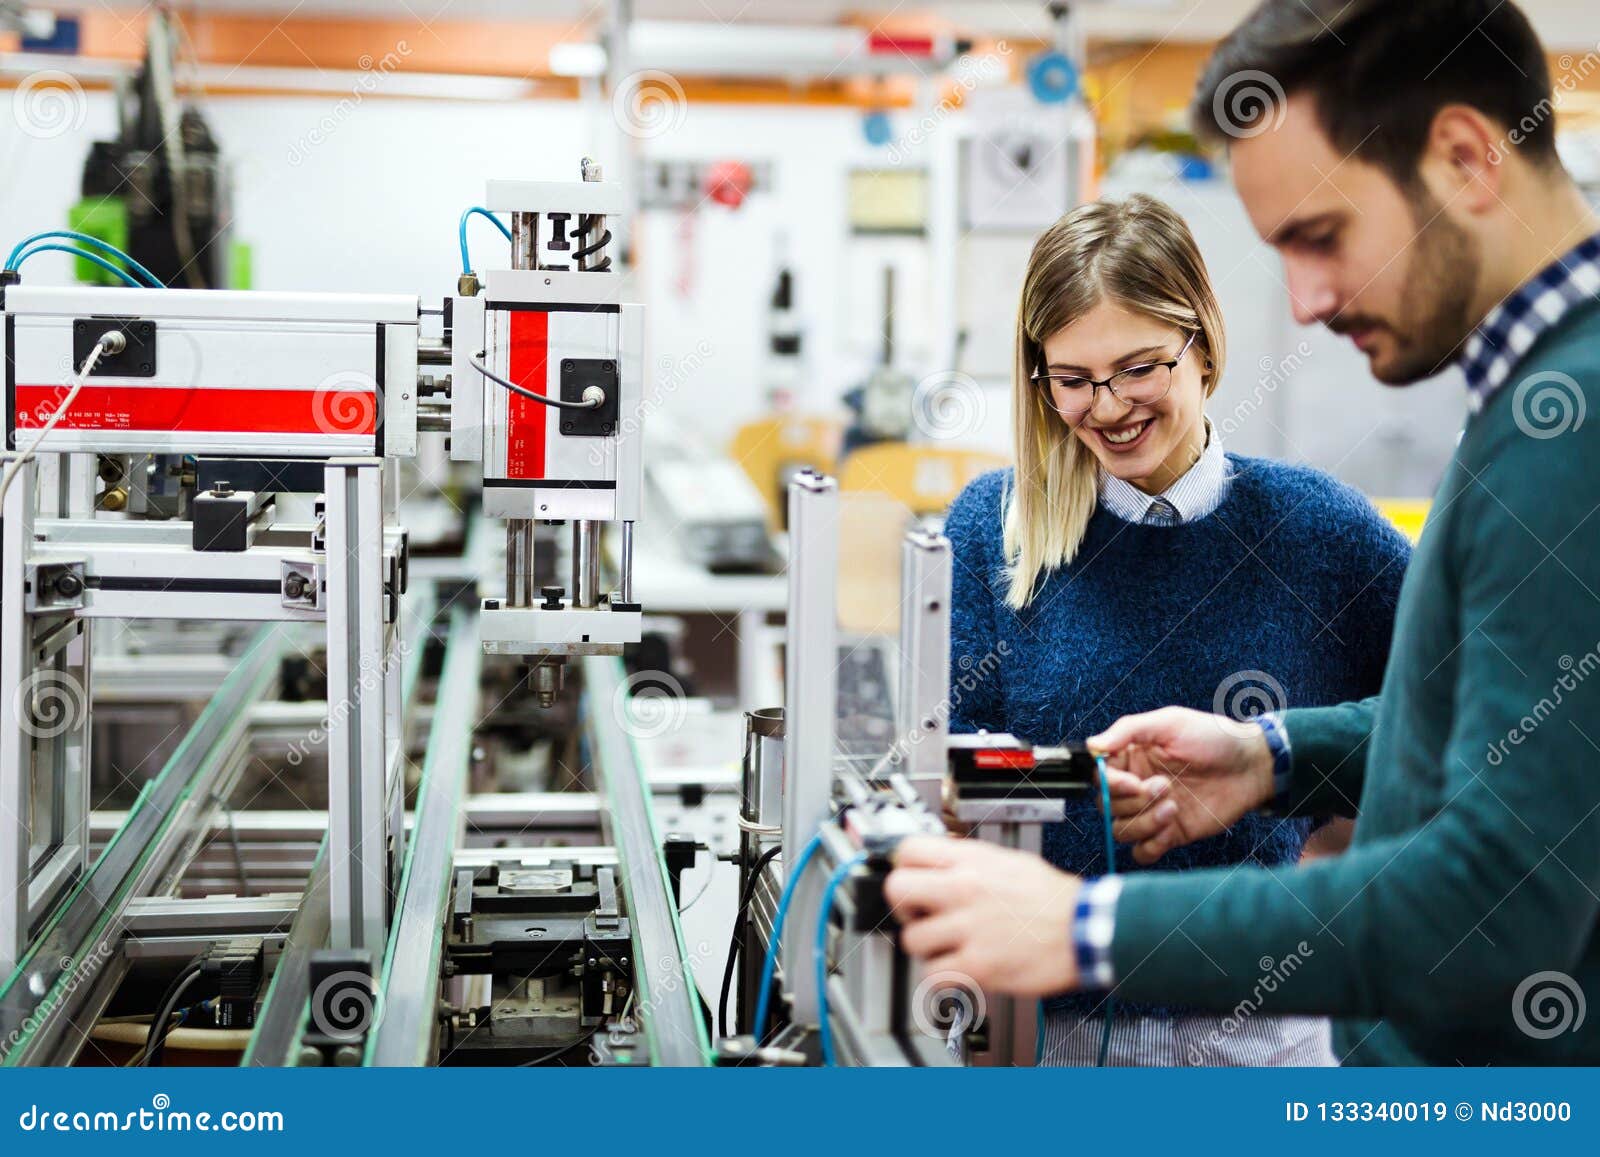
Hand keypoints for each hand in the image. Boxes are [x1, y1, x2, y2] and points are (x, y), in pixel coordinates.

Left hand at [884, 836, 1081, 996]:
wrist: (1086, 929)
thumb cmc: (1054, 899)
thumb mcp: (1009, 861)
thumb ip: (969, 861)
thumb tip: (940, 864)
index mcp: (972, 861)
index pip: (907, 849)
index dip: (902, 866)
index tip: (909, 880)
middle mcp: (964, 890)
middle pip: (896, 889)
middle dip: (903, 907)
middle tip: (920, 915)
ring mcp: (969, 928)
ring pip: (911, 939)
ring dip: (926, 948)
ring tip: (948, 947)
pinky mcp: (978, 965)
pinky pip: (933, 976)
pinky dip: (941, 979)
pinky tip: (957, 970)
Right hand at [1089, 706, 1276, 864]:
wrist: (1251, 765)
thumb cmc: (1213, 737)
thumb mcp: (1169, 722)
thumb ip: (1128, 730)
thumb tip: (1093, 744)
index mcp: (1132, 758)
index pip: (1100, 778)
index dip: (1111, 783)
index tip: (1131, 781)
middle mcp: (1137, 786)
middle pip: (1108, 807)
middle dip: (1133, 801)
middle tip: (1164, 786)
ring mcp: (1153, 812)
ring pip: (1122, 831)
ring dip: (1144, 822)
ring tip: (1174, 806)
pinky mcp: (1170, 834)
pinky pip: (1144, 852)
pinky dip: (1151, 845)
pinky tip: (1172, 826)